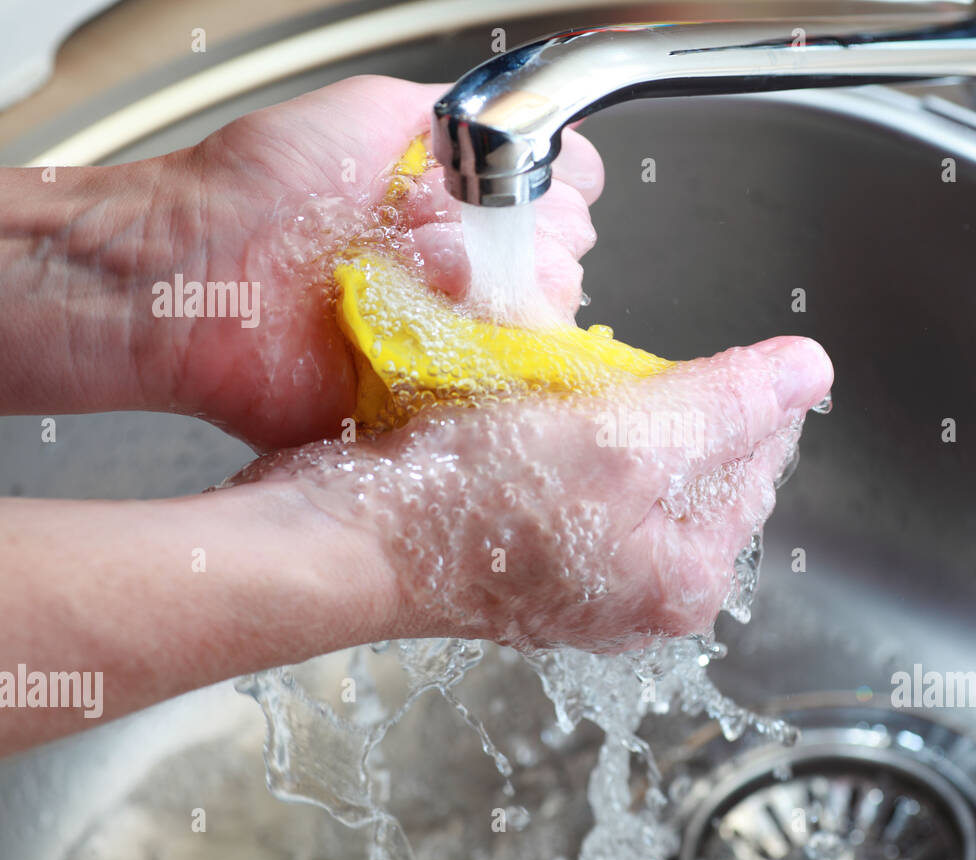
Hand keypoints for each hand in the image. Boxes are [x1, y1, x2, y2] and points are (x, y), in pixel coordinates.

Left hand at [178, 75, 604, 449]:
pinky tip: (433, 328)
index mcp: (457, 215)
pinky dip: (481, 363)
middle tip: (441, 236)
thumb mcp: (366, 114)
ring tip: (412, 272)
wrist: (185, 275)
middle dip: (523, 249)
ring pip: (536, 334)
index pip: (561, 212)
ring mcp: (448, 343)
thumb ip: (456, 116)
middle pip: (562, 274)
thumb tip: (535, 141)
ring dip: (489, 295)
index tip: (511, 194)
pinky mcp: (423, 403)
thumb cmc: (257, 191)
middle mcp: (462, 280)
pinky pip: (491, 397)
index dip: (553, 202)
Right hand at [234, 336, 833, 650]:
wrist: (344, 541)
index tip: (688, 350)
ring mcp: (587, 574)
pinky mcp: (531, 552)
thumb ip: (729, 405)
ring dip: (611, 408)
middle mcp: (645, 587)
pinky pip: (576, 472)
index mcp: (687, 575)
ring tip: (566, 385)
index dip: (740, 389)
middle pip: (697, 462)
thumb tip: (813, 371)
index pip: (758, 458)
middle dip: (667, 401)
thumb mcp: (626, 440)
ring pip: (633, 460)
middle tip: (611, 371)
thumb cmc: (477, 500)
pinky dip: (564, 431)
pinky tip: (529, 411)